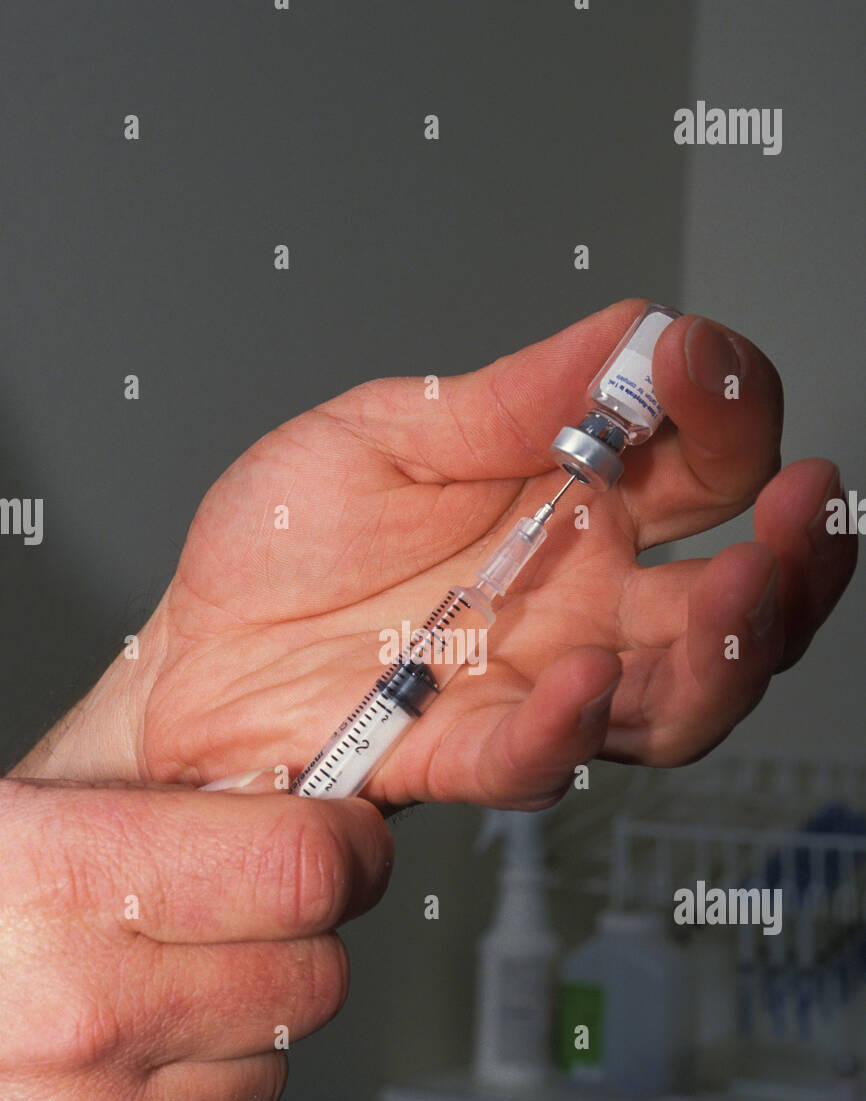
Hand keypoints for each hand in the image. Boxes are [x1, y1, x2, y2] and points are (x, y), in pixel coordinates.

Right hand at [0, 777, 390, 1100]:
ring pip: (269, 1072)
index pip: (300, 867)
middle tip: (243, 911)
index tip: (339, 838)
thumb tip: (280, 790)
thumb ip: (145, 805)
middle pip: (311, 977)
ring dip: (238, 1030)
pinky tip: (116, 1066)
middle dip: (299, 937)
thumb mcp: (15, 816)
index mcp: (55, 882)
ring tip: (149, 989)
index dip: (341, 844)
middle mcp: (74, 1018)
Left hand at [17, 300, 855, 809]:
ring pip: (677, 694)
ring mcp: (535, 679)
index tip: (690, 361)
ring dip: (726, 652)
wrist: (196, 650)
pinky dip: (567, 730)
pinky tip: (581, 684)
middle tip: (798, 506)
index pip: (702, 459)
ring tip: (735, 593)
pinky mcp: (462, 748)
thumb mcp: (388, 435)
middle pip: (733, 594)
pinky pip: (535, 757)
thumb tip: (625, 332)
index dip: (724, 408)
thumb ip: (507, 400)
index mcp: (575, 502)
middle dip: (788, 553)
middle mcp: (582, 599)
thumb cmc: (287, 541)